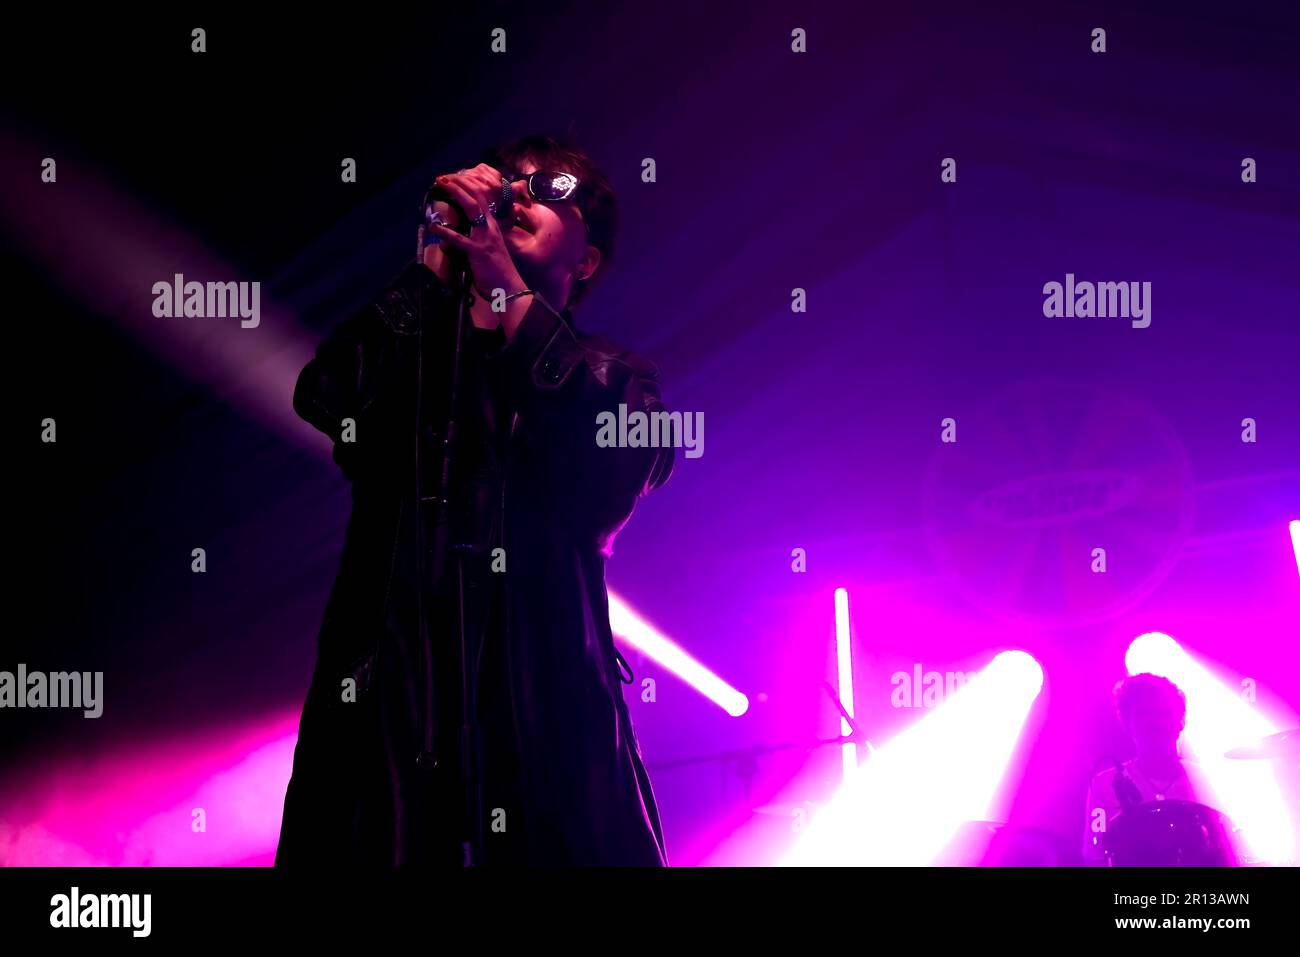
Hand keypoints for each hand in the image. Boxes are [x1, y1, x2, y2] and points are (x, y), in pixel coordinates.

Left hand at [426, 164, 526, 301]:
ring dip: (457, 194)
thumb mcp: (490, 247)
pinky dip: (445, 231)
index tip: (455, 178)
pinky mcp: (478, 252)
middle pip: (477, 196)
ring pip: (472, 208)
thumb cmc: (498, 270)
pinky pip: (460, 239)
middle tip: (444, 176)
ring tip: (442, 185)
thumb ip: (478, 236)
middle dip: (461, 183)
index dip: (469, 185)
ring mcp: (485, 238)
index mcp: (492, 226)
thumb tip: (464, 231)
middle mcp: (490, 227)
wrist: (509, 288)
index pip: (483, 197)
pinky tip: (433, 226)